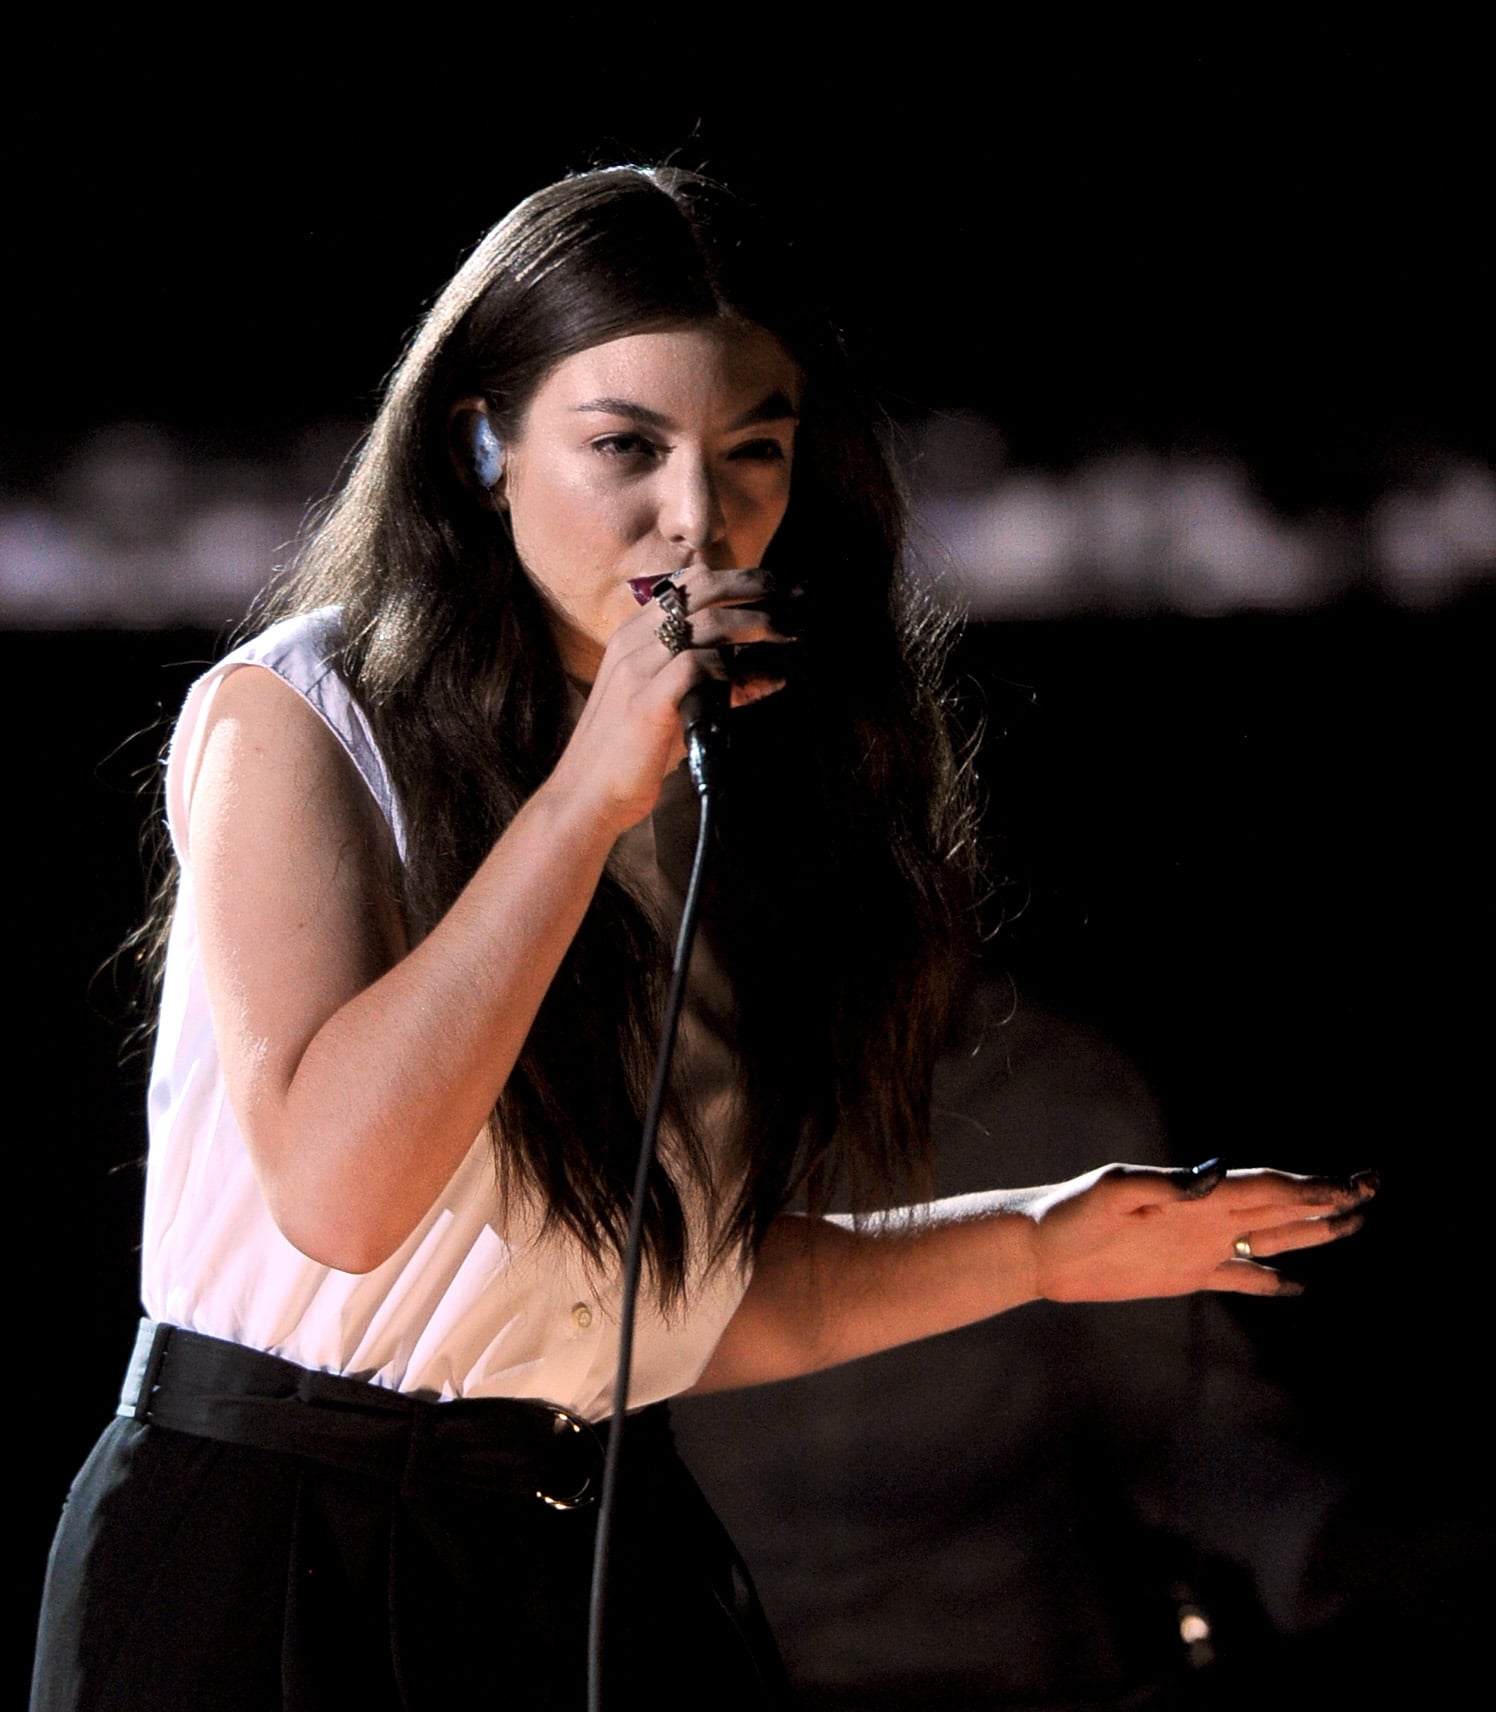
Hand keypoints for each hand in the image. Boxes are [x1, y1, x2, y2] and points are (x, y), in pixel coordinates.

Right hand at [550, 567, 791, 832]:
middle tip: (792, 596)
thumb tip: (760, 673)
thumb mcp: (668, 705)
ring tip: (785, 634)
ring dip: (753, 625)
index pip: (688, 585)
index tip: (772, 587)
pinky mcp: (645, 703)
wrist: (585, 794)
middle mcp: (632, 643)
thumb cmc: (631, 752)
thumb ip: (706, 682)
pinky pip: (695, 666)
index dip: (734, 580)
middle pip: (701, 591)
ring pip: (704, 623)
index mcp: (632, 635)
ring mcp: (636, 670)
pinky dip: (727, 669)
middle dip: (753, 587)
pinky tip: (747, 680)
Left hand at [1020, 1162, 1376, 1300]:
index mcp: (1197, 1196)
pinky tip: (1296, 1286)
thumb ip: (1165, 1185)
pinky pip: (1238, 1279)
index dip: (1310, 1188)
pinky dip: (1268, 1282)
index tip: (1352, 1185)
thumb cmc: (1071, 1212)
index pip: (1266, 1190)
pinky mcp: (1184, 1274)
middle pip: (1279, 1208)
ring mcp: (1199, 1246)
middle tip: (1371, 1189)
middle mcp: (1207, 1217)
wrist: (1041, 1248)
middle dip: (1325, 1199)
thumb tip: (1213, 1175)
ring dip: (1309, 1232)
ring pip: (1269, 1239)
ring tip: (1352, 1223)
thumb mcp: (1114, 1192)